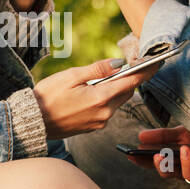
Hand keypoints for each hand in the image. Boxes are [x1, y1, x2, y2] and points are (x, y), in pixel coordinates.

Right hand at [31, 57, 161, 137]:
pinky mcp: (93, 127)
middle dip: (129, 78)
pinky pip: (107, 110)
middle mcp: (105, 113)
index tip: (158, 61)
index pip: (132, 82)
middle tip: (128, 64)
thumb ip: (98, 69)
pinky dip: (106, 99)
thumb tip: (119, 63)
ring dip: (115, 89)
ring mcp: (99, 122)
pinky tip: (93, 92)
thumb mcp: (72, 76)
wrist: (32, 121)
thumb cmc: (48, 96)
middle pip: (126, 92)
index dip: (146, 70)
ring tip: (102, 78)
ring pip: (117, 101)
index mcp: (101, 98)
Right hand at [122, 126, 189, 181]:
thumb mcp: (181, 132)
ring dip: (186, 164)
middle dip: (162, 167)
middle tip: (158, 156)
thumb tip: (140, 137)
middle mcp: (186, 167)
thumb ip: (162, 135)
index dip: (143, 161)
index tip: (131, 155)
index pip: (155, 163)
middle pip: (169, 174)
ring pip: (189, 176)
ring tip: (184, 150)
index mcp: (175, 158)